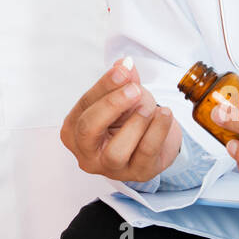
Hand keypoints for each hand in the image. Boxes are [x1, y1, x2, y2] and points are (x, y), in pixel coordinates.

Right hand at [60, 58, 182, 182]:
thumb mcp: (122, 94)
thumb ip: (121, 81)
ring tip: (149, 106)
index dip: (104, 85)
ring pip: (116, 151)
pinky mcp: (138, 174)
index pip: (84, 105)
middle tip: (133, 89)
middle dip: (111, 105)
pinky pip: (146, 153)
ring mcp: (111, 168)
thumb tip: (124, 65)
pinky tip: (164, 114)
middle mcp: (87, 153)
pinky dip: (157, 131)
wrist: (155, 136)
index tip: (122, 70)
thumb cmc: (129, 116)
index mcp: (74, 130)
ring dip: (135, 123)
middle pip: (88, 130)